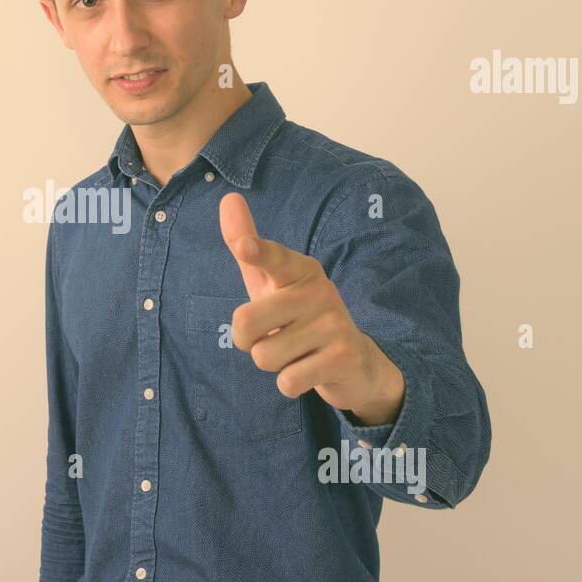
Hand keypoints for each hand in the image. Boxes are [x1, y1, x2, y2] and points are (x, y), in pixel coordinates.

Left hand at [218, 192, 403, 425]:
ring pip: (264, 356)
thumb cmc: (298, 316)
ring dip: (273, 364)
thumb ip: (246, 245)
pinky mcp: (343, 357)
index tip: (244, 247)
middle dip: (248, 341)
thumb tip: (227, 197)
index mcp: (300, 269)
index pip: (274, 258)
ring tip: (297, 352)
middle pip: (245, 323)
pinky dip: (290, 383)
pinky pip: (287, 381)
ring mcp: (334, 323)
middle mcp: (319, 291)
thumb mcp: (270, 281)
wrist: (354, 362)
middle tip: (274, 336)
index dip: (257, 252)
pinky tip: (310, 370)